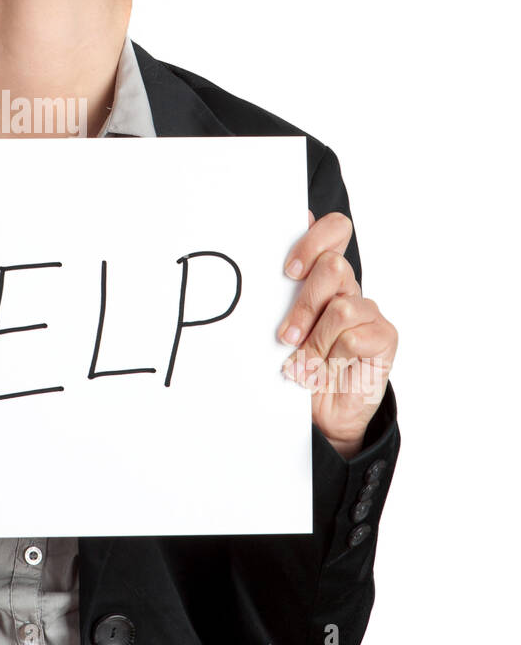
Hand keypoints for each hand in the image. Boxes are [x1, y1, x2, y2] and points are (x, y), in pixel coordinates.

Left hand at [277, 210, 397, 458]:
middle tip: (286, 335)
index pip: (333, 230)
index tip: (288, 272)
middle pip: (333, 266)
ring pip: (342, 306)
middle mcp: (347, 288)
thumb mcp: (282, 328)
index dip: (313, 240)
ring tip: (300, 366)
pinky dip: (332, 358)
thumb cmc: (297, 364)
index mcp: (321, 277)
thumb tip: (261, 257)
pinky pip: (357, 336)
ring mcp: (368, 312)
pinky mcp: (384, 337)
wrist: (319, 414)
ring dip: (314, 342)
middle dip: (304, 304)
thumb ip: (280, 295)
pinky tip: (322, 374)